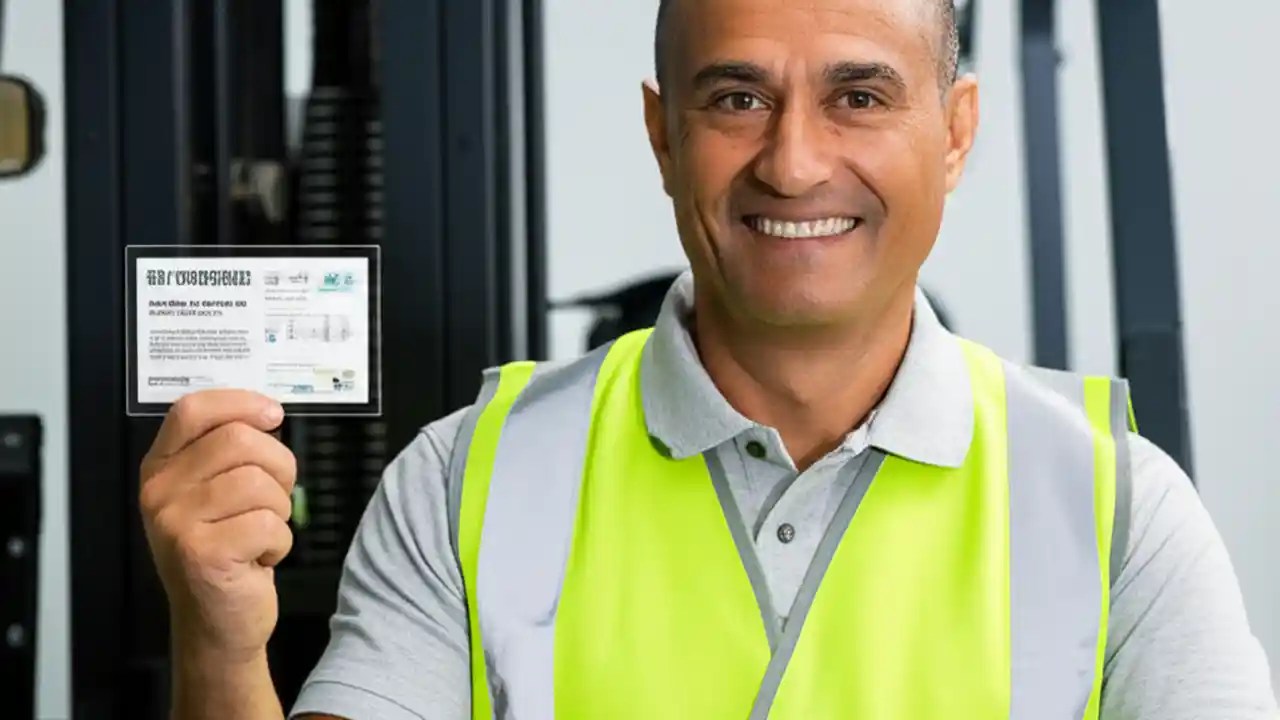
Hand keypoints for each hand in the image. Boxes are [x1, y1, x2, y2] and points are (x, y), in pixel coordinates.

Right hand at [139, 389, 296, 661]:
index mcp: (161, 468)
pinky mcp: (202, 554)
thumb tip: (266, 411)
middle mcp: (160, 492)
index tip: (272, 414)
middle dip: (278, 465)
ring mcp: (176, 523)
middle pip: (239, 440)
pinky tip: (258, 558)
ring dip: (279, 509)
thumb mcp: (213, 495)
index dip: (240, 402)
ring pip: (260, 482)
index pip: (193, 410)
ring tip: (261, 533)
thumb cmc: (226, 551)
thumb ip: (227, 452)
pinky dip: (279, 542)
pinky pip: (268, 523)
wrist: (215, 624)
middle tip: (274, 497)